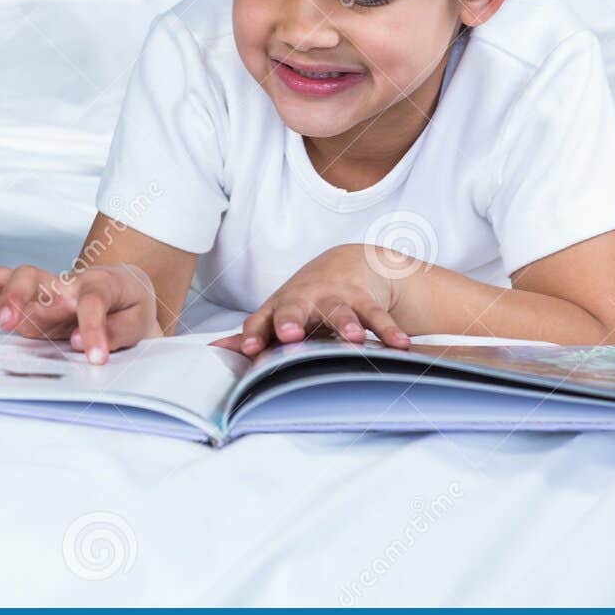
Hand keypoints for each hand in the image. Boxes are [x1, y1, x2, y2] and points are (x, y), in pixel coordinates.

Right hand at [0, 263, 160, 363]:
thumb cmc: (130, 307)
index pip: (92, 302)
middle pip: (33, 277)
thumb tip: (78, 343)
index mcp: (99, 284)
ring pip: (6, 280)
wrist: (124, 291)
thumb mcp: (140, 322)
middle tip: (8, 321)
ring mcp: (40, 293)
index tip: (95, 358)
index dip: (93, 329)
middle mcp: (62, 284)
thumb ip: (115, 332)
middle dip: (17, 297)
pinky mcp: (25, 305)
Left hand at [213, 243, 411, 356]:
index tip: (247, 348)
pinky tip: (400, 346)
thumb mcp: (278, 314)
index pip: (261, 319)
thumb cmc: (304, 299)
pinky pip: (378, 315)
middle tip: (290, 334)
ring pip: (340, 311)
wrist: (348, 263)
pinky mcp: (365, 299)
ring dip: (346, 325)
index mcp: (279, 307)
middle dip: (291, 321)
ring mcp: (335, 297)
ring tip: (354, 340)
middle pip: (295, 308)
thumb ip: (253, 333)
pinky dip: (389, 330)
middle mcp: (305, 300)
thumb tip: (214, 350)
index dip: (254, 333)